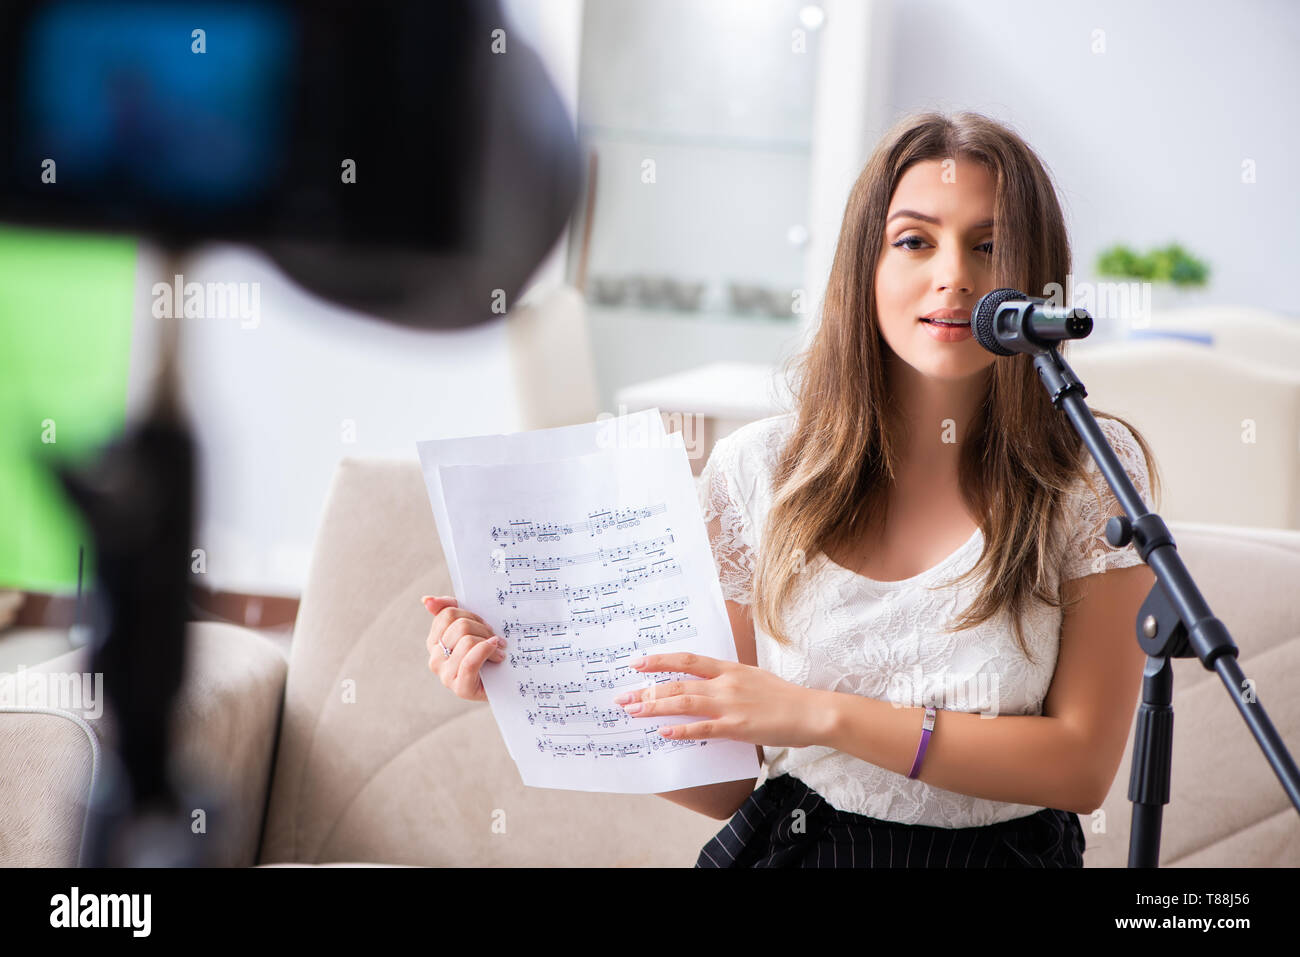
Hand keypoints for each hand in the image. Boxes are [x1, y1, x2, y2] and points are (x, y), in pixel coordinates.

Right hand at [424, 595, 504, 701]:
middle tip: (495, 637)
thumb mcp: (471, 628)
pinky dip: (486, 652)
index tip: (484, 624)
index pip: (448, 614)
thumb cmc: (486, 654)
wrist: (503, 685)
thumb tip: (427, 600)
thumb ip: (449, 609)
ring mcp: (445, 675)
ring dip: (489, 642)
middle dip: (483, 628)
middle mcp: (435, 659)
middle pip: (460, 626)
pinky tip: (498, 653)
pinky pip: (470, 661)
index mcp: (434, 642)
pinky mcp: (460, 688)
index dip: (471, 614)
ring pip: (467, 641)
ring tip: (499, 649)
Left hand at [615, 652, 827, 748]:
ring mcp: (730, 704)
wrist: (810, 711)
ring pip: (684, 702)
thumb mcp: (753, 677)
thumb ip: (729, 679)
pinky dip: (681, 730)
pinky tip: (664, 732)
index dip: (660, 660)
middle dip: (647, 689)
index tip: (637, 663)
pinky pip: (702, 729)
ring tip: (634, 711)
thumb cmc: (784, 697)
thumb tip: (706, 684)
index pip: (687, 659)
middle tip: (624, 697)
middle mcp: (725, 682)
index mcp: (729, 668)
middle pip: (678, 682)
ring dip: (655, 706)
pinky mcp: (737, 727)